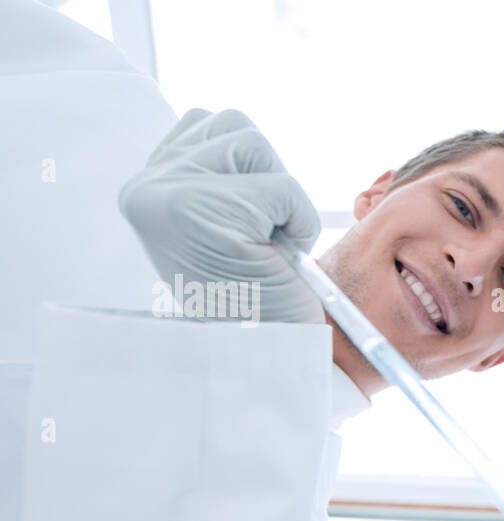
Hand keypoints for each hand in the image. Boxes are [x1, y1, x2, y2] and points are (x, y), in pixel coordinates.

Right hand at [119, 108, 321, 323]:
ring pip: (256, 147)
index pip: (206, 122)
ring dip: (283, 198)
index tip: (245, 226)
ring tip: (266, 245)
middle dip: (267, 178)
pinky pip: (284, 188)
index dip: (250, 171)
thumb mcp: (223, 222)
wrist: (263, 353)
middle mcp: (144, 186)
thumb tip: (233, 130)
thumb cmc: (254, 295)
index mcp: (144, 188)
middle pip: (235, 125)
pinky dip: (297, 221)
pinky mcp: (205, 212)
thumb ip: (215, 174)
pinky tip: (275, 256)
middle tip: (258, 238)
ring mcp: (169, 196)